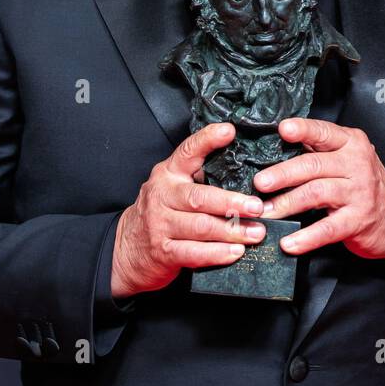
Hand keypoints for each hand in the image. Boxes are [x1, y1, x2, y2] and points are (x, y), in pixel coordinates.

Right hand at [111, 122, 265, 298]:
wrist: (127, 250)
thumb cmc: (161, 214)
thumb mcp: (172, 188)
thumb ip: (197, 178)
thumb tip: (243, 171)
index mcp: (168, 174)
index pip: (187, 152)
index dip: (207, 140)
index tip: (229, 131)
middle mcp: (162, 196)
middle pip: (199, 197)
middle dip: (232, 203)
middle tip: (257, 206)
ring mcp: (160, 225)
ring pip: (201, 227)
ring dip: (232, 231)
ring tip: (256, 233)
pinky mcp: (163, 252)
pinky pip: (194, 252)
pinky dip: (218, 253)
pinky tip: (236, 252)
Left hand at [254, 118, 384, 268]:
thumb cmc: (363, 184)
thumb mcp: (347, 158)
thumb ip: (318, 150)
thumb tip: (276, 146)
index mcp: (350, 144)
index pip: (324, 132)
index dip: (303, 130)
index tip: (283, 129)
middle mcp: (356, 165)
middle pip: (314, 165)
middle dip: (283, 174)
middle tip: (260, 183)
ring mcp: (358, 193)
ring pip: (316, 193)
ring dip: (287, 203)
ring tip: (266, 212)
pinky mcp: (357, 221)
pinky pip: (328, 229)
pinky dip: (306, 237)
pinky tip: (289, 242)